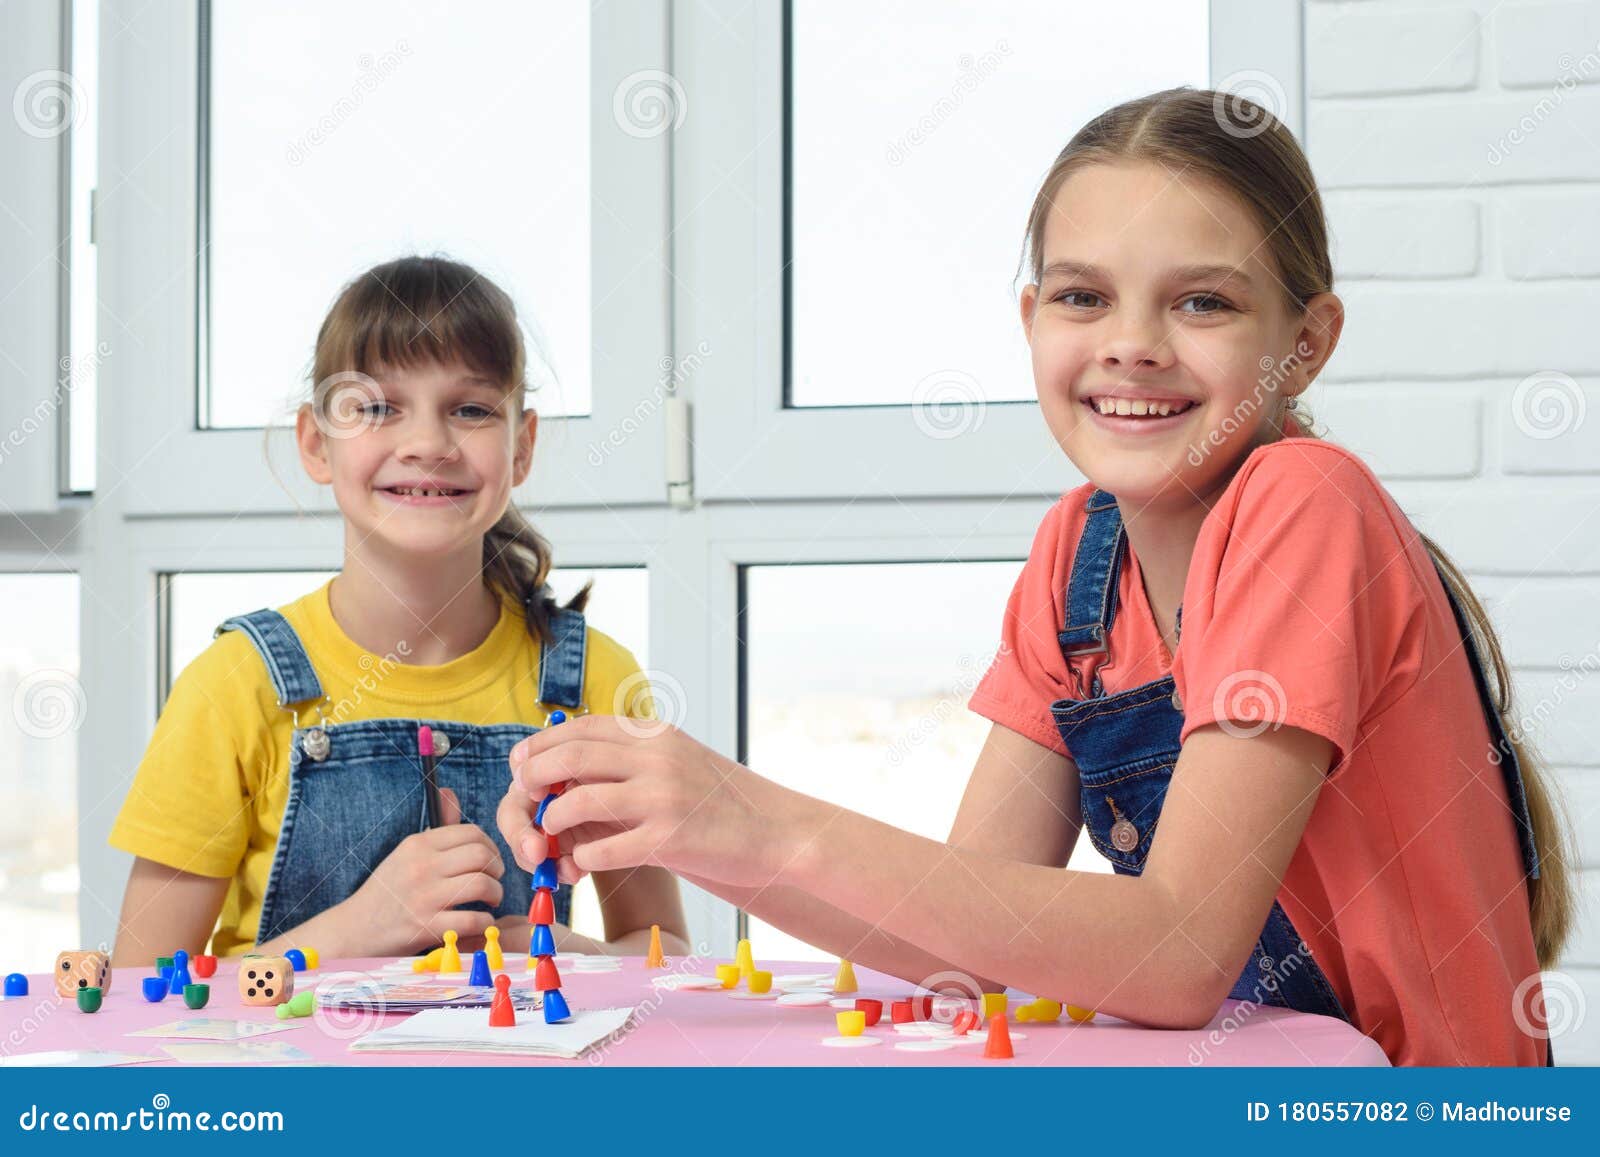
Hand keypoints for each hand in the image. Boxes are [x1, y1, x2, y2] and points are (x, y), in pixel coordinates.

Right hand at [336, 787, 506, 955]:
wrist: (355, 929)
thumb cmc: (388, 890)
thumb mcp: (406, 853)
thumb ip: (436, 828)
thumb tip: (449, 793)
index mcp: (418, 844)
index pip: (471, 832)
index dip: (490, 845)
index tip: (489, 859)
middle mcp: (421, 867)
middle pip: (481, 855)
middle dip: (497, 867)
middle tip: (494, 878)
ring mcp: (424, 898)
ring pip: (482, 885)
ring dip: (496, 893)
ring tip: (491, 899)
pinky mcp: (427, 927)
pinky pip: (473, 919)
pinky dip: (485, 921)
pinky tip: (480, 921)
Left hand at [502, 715, 809, 887]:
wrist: (777, 831)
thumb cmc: (722, 800)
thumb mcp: (679, 758)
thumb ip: (635, 755)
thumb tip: (574, 759)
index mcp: (656, 735)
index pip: (582, 727)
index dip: (542, 744)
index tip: (521, 763)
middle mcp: (657, 758)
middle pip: (570, 757)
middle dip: (534, 777)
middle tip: (523, 797)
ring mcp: (663, 798)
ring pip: (578, 801)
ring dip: (552, 822)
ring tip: (551, 836)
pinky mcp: (669, 839)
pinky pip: (604, 849)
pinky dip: (583, 857)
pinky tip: (584, 863)